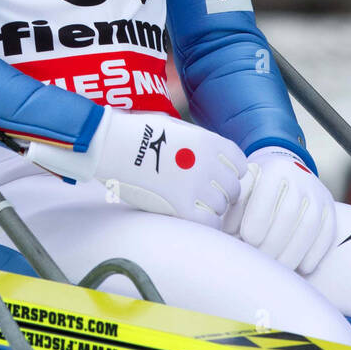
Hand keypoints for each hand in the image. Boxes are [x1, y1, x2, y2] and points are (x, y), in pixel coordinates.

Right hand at [25, 107, 246, 226]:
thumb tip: (207, 155)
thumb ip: (197, 141)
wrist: (111, 144)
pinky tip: (194, 218)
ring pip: (221, 206)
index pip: (238, 163)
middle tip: (206, 197)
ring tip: (195, 207)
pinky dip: (206, 223)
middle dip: (222, 193)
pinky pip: (209, 222)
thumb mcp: (175, 126)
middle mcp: (207, 163)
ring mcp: (196, 185)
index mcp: (208, 141)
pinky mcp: (180, 205)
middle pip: (232, 187)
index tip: (221, 179)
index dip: (231, 173)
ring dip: (212, 209)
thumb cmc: (136, 133)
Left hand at [223, 145, 336, 273]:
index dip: (256, 221)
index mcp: (274, 169)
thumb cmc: (257, 189)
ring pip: (309, 226)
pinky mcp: (330, 209)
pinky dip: (315, 253)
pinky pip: (327, 233)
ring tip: (279, 268)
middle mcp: (299, 178)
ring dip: (293, 252)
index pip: (266, 197)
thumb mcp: (243, 189)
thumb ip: (233, 207)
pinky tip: (303, 268)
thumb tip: (225, 232)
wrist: (287, 175)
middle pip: (289, 215)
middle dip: (273, 242)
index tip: (246, 239)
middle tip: (261, 260)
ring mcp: (318, 194)